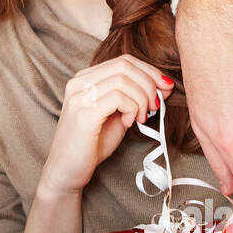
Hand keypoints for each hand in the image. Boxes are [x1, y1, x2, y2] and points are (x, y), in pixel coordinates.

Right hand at [38, 55, 175, 199]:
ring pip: (123, 80)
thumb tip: (163, 86)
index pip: (123, 61)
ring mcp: (79, 97)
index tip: (165, 87)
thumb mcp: (116, 114)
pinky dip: (132, 108)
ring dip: (141, 99)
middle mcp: (78, 83)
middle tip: (155, 105)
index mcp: (84, 78)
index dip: (149, 71)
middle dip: (149, 84)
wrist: (68, 171)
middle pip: (125, 66)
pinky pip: (118, 98)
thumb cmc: (92, 144)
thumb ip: (133, 98)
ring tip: (140, 117)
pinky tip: (129, 123)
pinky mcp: (84, 114)